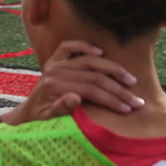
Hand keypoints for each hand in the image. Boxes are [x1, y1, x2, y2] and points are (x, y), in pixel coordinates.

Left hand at [1, 40, 144, 124]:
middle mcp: (54, 72)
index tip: (129, 108)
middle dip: (119, 90)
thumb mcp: (48, 119)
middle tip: (137, 100)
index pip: (90, 91)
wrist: (29, 111)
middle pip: (94, 77)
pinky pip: (69, 46)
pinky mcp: (55, 58)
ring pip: (90, 62)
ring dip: (113, 70)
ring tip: (131, 80)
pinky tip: (101, 52)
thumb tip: (75, 97)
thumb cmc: (41, 118)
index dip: (111, 99)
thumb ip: (60, 109)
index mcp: (53, 87)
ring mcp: (54, 63)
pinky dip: (84, 46)